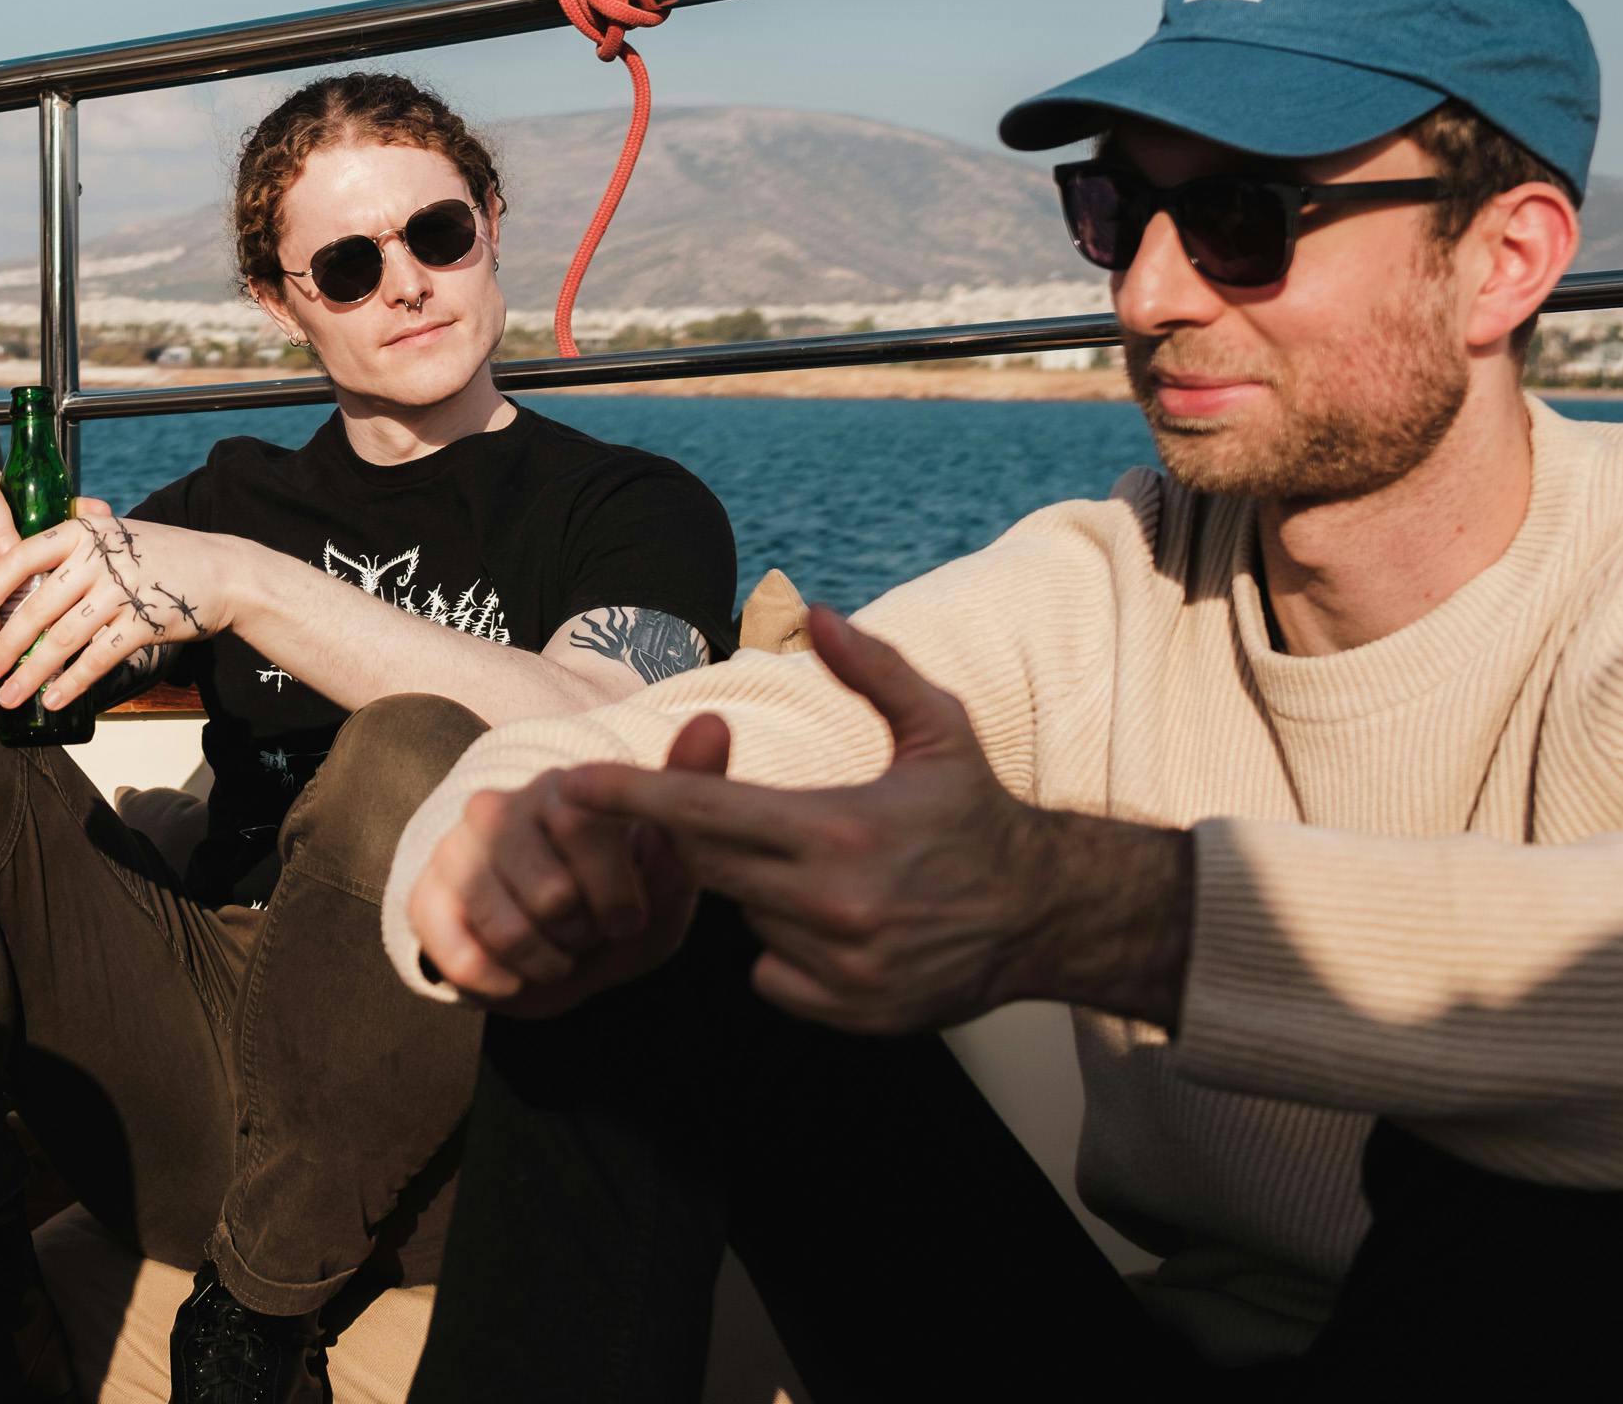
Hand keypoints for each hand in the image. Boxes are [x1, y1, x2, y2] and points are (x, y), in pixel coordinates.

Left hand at [0, 508, 224, 711]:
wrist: (223, 570)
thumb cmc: (158, 556)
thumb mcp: (115, 533)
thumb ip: (73, 542)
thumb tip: (19, 569)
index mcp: (82, 532)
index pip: (21, 556)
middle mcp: (98, 558)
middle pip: (36, 607)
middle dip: (5, 645)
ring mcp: (122, 590)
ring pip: (62, 639)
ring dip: (31, 673)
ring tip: (9, 696)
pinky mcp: (145, 622)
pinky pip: (98, 658)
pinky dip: (73, 683)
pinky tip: (53, 700)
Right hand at [406, 714, 728, 1016]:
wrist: (560, 956)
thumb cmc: (619, 904)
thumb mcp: (669, 864)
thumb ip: (689, 795)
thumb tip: (714, 721)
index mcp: (563, 789)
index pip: (584, 828)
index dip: (615, 897)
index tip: (626, 919)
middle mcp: (499, 806)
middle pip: (552, 892)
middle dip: (583, 935)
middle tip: (586, 934)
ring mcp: (455, 850)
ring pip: (508, 929)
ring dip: (547, 963)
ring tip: (555, 954)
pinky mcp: (423, 897)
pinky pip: (462, 956)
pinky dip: (501, 983)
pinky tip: (515, 975)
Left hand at [561, 605, 1184, 1033]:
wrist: (1048, 915)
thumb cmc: (979, 815)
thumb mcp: (937, 729)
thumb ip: (872, 668)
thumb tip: (815, 610)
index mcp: (837, 829)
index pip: (704, 811)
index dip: (633, 795)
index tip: (574, 783)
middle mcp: (831, 903)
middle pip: (708, 869)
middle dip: (709, 843)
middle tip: (760, 824)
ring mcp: (840, 966)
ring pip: (744, 921)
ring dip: (763, 895)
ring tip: (831, 877)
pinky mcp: (850, 1012)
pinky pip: (771, 976)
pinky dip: (785, 953)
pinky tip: (838, 927)